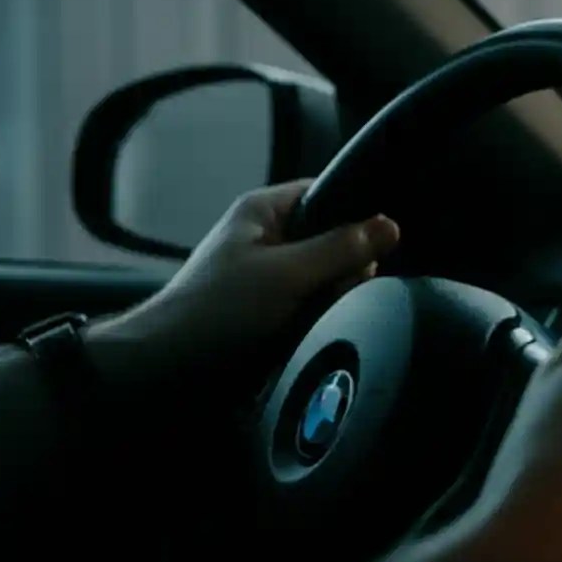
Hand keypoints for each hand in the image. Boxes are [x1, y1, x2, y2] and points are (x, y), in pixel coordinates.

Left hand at [107, 180, 400, 371]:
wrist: (170, 368)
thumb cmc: (218, 309)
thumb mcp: (287, 273)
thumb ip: (341, 249)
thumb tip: (391, 226)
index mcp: (265, 210)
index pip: (329, 193)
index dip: (356, 217)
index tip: (373, 247)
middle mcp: (270, 237)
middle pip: (336, 240)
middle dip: (345, 268)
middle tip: (332, 290)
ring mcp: (271, 274)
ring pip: (329, 277)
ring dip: (332, 297)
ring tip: (314, 316)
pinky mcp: (273, 309)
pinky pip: (314, 304)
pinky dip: (318, 317)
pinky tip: (311, 329)